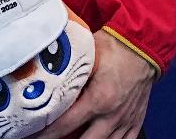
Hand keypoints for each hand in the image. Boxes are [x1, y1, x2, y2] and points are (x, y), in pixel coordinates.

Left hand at [32, 30, 155, 138]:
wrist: (143, 45)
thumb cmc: (114, 47)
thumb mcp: (85, 57)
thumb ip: (67, 73)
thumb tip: (44, 78)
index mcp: (98, 99)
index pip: (65, 125)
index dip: (46, 134)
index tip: (32, 135)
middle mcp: (112, 115)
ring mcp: (126, 119)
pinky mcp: (136, 119)